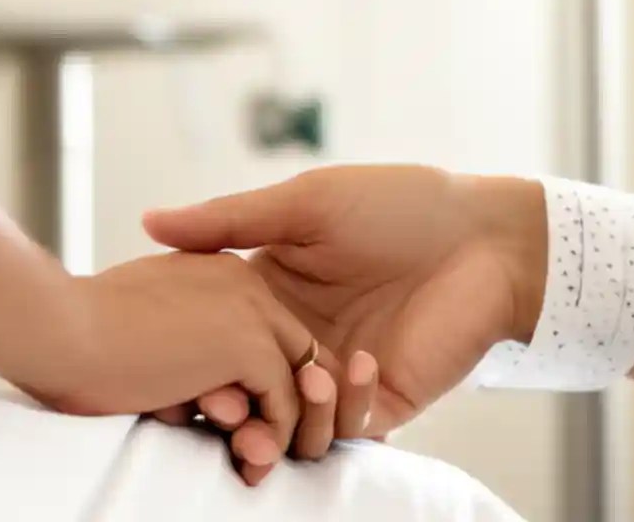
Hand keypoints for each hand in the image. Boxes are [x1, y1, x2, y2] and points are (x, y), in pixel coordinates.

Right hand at [30, 251, 337, 479]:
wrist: (59, 328)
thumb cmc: (77, 332)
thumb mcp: (141, 315)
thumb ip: (180, 335)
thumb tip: (192, 391)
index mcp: (216, 269)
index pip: (263, 329)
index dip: (255, 379)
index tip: (229, 418)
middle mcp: (242, 281)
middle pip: (290, 352)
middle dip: (277, 403)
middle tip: (251, 448)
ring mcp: (250, 311)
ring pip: (295, 381)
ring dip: (277, 428)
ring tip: (249, 464)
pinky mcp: (250, 345)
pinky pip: (283, 405)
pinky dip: (270, 440)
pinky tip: (244, 465)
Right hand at [144, 166, 546, 437]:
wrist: (486, 235)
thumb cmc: (398, 205)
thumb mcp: (304, 204)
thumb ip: (228, 221)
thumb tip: (147, 221)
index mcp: (271, 294)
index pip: (215, 337)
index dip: (191, 354)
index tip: (169, 360)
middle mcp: (297, 340)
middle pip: (244, 391)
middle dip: (225, 405)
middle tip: (216, 404)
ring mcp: (338, 374)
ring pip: (288, 424)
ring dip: (279, 419)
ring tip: (282, 396)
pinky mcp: (383, 399)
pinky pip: (346, 429)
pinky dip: (341, 411)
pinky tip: (356, 365)